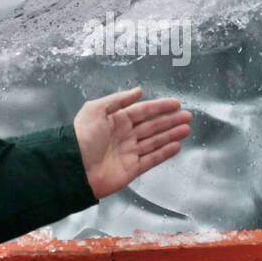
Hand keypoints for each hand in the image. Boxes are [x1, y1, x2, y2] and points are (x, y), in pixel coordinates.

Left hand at [73, 88, 190, 199]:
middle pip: (152, 126)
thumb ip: (118, 100)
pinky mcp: (132, 169)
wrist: (73, 167)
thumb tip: (138, 91)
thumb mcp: (96, 110)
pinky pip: (152, 159)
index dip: (160, 107)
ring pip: (155, 141)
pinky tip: (176, 146)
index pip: (143, 111)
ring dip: (171, 135)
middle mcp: (125, 135)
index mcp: (117, 120)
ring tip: (186, 129)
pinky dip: (164, 153)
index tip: (176, 104)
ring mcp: (129, 152)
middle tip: (187, 116)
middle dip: (170, 121)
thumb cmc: (82, 137)